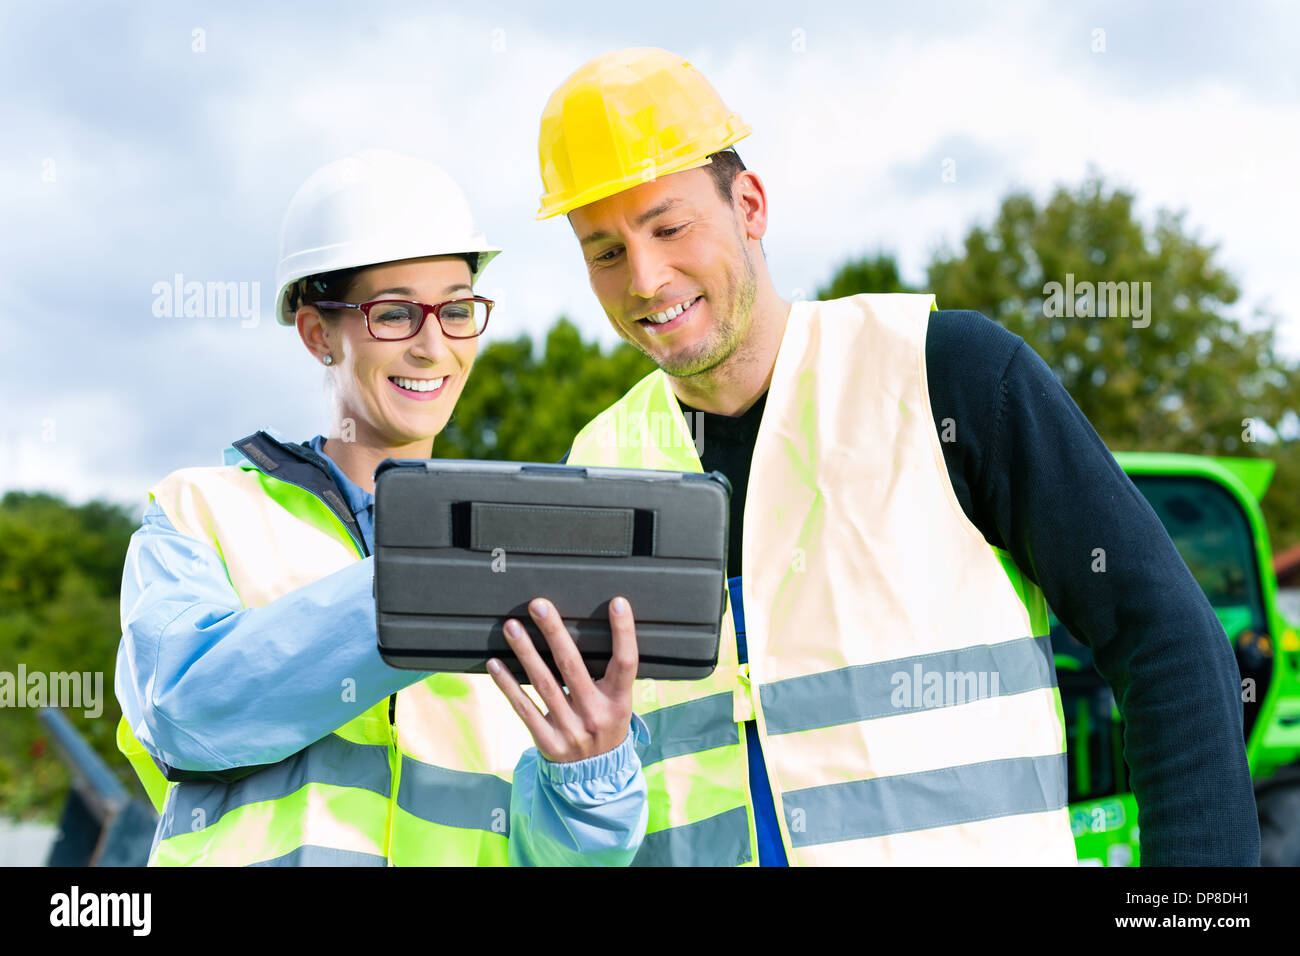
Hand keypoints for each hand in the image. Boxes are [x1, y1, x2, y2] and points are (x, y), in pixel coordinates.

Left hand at [487, 596, 637, 763]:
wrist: (595, 778)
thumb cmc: (605, 725)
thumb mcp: (618, 704)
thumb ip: (609, 675)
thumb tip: (588, 629)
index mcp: (618, 701)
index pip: (626, 662)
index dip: (623, 632)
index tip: (617, 602)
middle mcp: (595, 714)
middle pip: (572, 666)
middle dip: (554, 632)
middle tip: (538, 605)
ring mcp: (570, 729)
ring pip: (544, 683)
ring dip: (525, 652)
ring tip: (511, 626)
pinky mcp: (548, 741)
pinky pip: (524, 708)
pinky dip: (508, 685)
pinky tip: (496, 663)